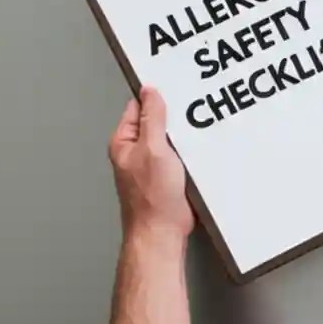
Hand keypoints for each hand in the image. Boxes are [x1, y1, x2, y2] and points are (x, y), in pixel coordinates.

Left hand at [108, 86, 193, 241]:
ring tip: (195, 135)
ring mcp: (152, 166)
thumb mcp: (153, 148)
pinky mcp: (168, 178)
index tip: (173, 92)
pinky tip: (199, 153)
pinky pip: (180, 157)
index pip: (138, 108)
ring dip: (184, 138)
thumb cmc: (152, 198)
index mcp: (124, 143)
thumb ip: (151, 118)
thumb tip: (149, 92)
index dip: (155, 98)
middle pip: (157, 123)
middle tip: (190, 115)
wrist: (163, 231)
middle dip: (173, 119)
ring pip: (171, 141)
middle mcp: (136, 153)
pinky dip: (190, 153)